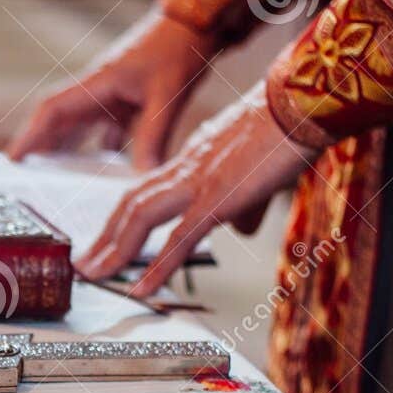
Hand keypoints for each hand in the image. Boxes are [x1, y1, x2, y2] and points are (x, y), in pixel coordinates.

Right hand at [8, 12, 217, 169]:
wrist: (198, 22)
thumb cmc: (179, 49)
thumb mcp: (167, 95)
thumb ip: (153, 137)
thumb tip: (142, 178)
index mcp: (97, 84)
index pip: (52, 111)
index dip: (30, 136)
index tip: (13, 160)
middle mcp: (97, 90)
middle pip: (58, 123)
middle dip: (40, 150)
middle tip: (25, 179)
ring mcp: (111, 94)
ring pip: (80, 128)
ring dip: (67, 152)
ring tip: (55, 181)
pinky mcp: (128, 99)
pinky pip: (106, 130)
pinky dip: (102, 151)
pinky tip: (104, 173)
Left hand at [74, 87, 318, 296]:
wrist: (308, 103)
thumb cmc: (293, 129)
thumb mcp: (259, 171)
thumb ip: (246, 203)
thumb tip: (241, 230)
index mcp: (194, 161)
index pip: (146, 190)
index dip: (122, 218)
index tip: (106, 241)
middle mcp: (187, 169)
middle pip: (131, 202)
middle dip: (104, 237)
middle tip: (84, 265)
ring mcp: (200, 182)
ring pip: (141, 216)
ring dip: (115, 250)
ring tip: (96, 277)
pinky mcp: (220, 197)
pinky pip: (180, 237)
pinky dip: (158, 266)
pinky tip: (142, 289)